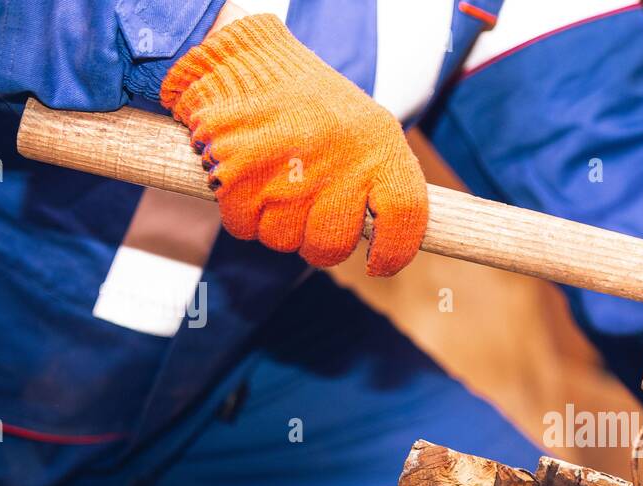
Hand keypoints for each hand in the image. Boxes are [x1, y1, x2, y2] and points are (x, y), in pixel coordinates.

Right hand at [161, 13, 426, 275]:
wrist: (246, 62)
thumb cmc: (317, 110)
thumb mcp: (370, 130)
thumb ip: (387, 184)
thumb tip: (391, 248)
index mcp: (380, 145)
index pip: (406, 216)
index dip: (394, 252)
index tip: (378, 265)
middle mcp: (337, 157)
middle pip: (333, 246)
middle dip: (319, 243)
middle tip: (311, 213)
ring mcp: (286, 169)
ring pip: (284, 240)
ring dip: (279, 224)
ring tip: (279, 182)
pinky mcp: (236, 174)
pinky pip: (246, 228)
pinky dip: (244, 214)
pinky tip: (250, 179)